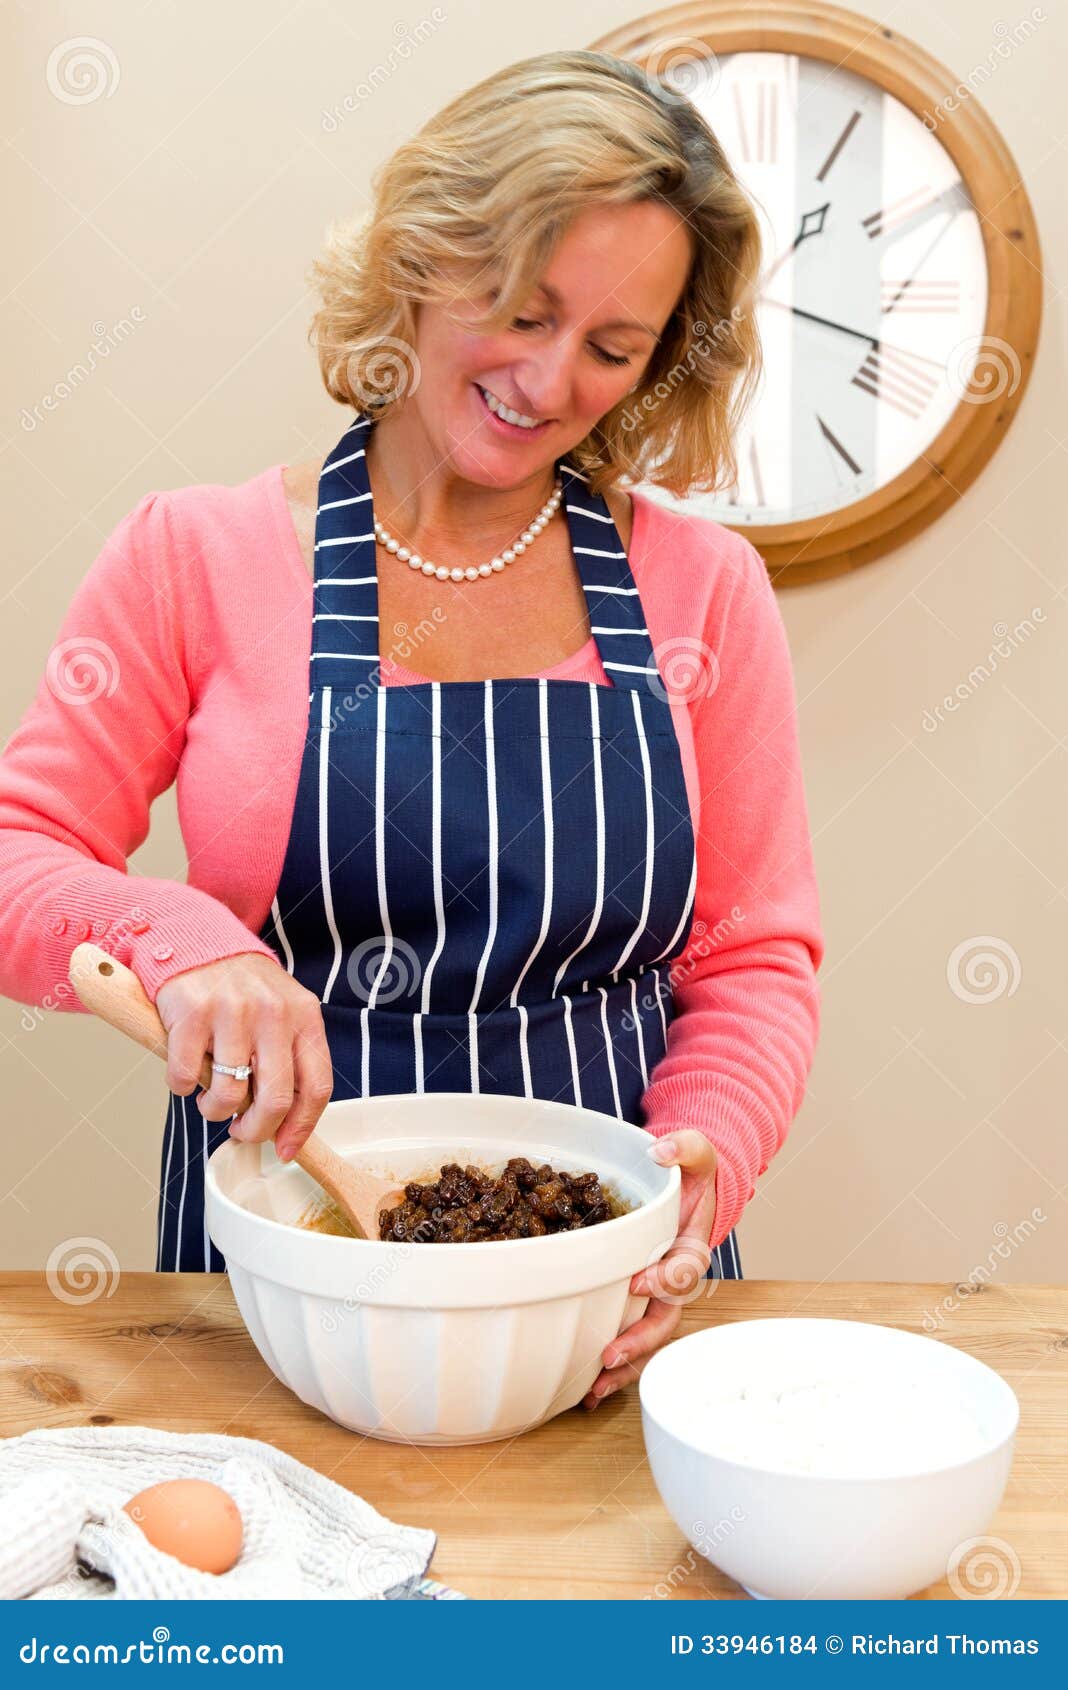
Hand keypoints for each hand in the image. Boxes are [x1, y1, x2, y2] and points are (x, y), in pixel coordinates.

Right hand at [155, 954, 331, 1160]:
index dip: (302, 1127)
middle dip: (256, 1130)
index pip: (317, 1086)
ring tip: (211, 1099)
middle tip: (241, 1131)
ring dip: (215, 1111)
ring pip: (228, 1095)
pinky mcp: (192, 1014)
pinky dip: (182, 1087)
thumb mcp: (282, 1012)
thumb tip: (285, 1126)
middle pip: (276, 1099)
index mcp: (304, 1016)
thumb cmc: (243, 988)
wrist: (198, 941)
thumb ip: (288, 1058)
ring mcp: (232, 1012)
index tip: (287, 1149)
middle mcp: (273, 1013)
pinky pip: (185, 1077)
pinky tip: (186, 1073)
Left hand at [582, 1129, 717, 1410]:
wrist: (684, 1190)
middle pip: (664, 1320)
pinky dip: (612, 1367)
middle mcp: (675, 1281)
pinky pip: (628, 1337)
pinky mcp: (634, 1303)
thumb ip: (685, 1147)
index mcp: (690, 1248)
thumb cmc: (689, 1176)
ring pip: (646, 1340)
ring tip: (593, 1389)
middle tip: (610, 1354)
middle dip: (639, 1341)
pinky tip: (585, 1390)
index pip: (684, 1269)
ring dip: (624, 1367)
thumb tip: (662, 1150)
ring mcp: (656, 1297)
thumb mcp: (696, 1153)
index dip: (664, 1279)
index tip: (638, 1282)